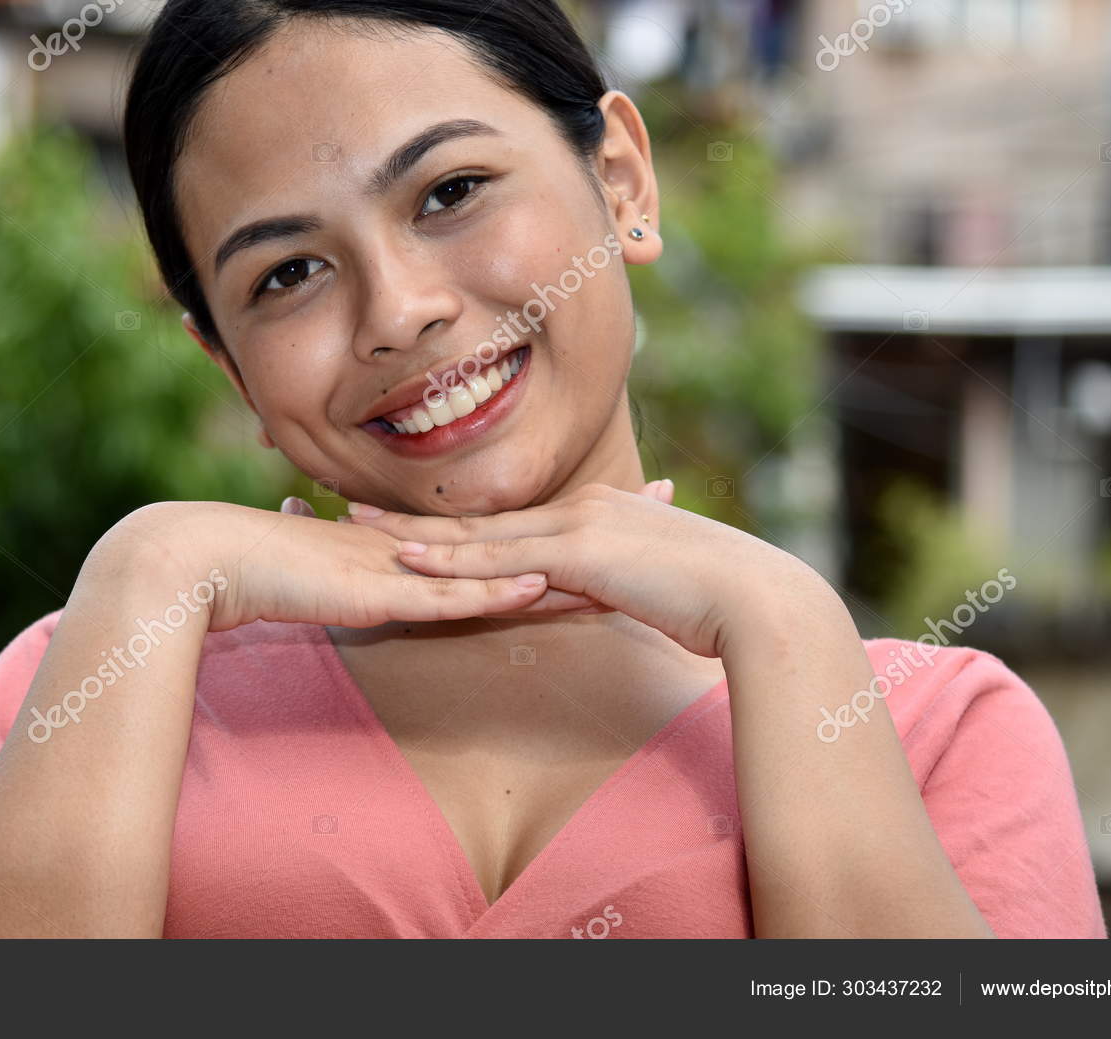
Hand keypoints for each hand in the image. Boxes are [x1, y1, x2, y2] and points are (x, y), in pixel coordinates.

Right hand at [106, 499, 602, 635]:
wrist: (201, 562)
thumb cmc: (263, 570)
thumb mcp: (339, 580)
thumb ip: (373, 581)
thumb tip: (397, 576)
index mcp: (428, 547)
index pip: (519, 531)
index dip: (579, 515)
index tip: (636, 497)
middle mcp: (428, 549)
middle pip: (533, 535)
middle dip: (605, 521)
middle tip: (674, 497)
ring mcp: (406, 567)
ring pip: (504, 563)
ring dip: (572, 559)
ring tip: (637, 545)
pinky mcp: (378, 592)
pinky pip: (447, 596)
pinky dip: (495, 592)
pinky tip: (542, 584)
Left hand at [342, 480, 833, 658]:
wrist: (754, 598)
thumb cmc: (712, 601)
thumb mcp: (643, 589)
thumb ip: (599, 586)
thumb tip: (561, 594)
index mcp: (593, 514)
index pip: (509, 523)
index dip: (456, 524)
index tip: (410, 521)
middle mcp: (578, 510)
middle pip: (480, 519)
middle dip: (415, 518)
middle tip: (355, 510)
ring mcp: (576, 526)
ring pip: (478, 534)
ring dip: (414, 534)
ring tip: (358, 528)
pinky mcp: (579, 553)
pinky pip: (500, 561)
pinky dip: (450, 560)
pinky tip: (409, 562)